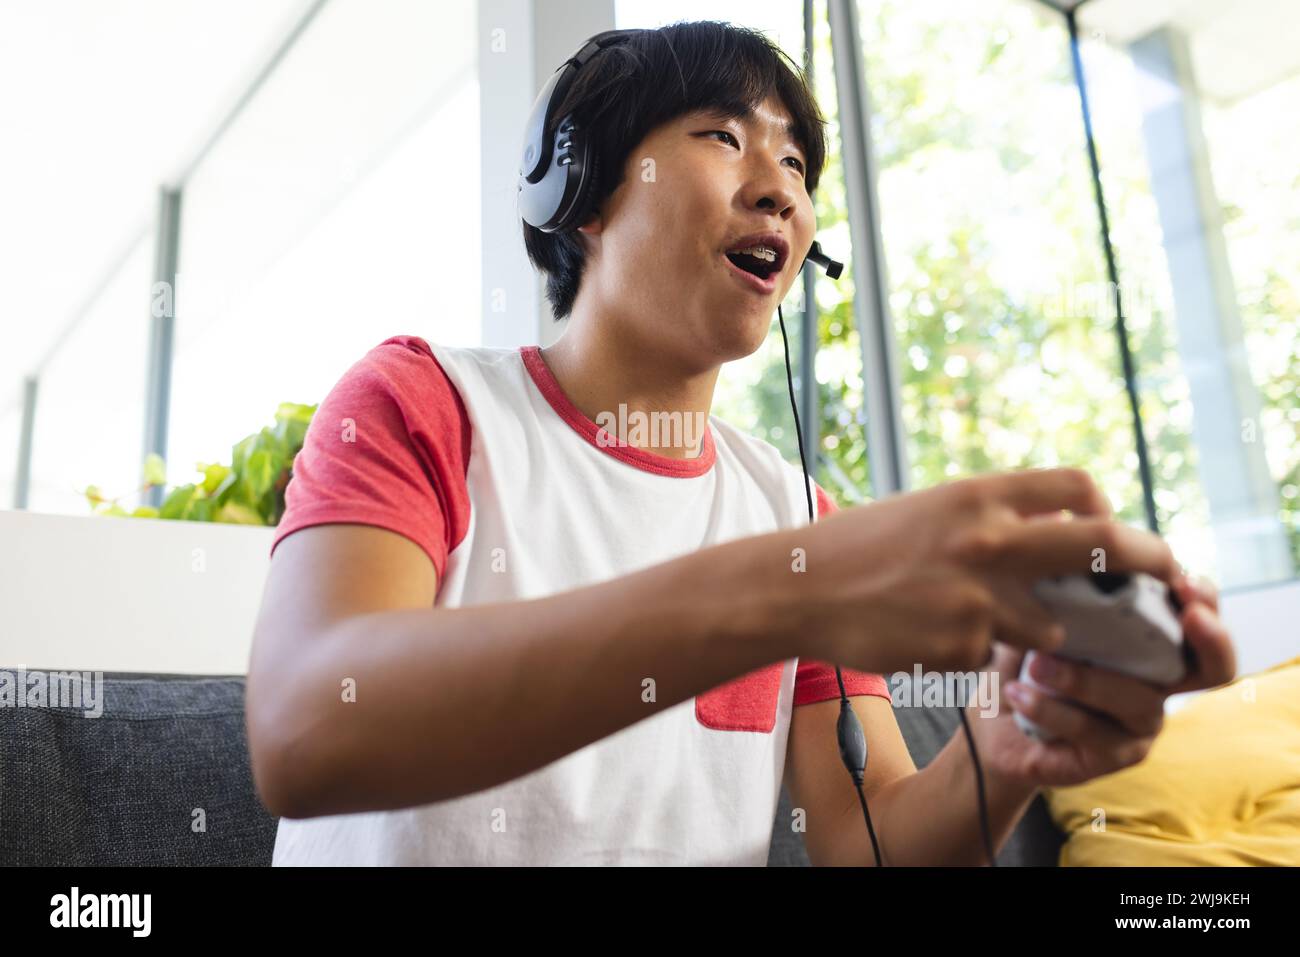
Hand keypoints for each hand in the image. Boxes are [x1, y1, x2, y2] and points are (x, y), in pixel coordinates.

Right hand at [785, 468, 1178, 675]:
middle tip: (1163, 577)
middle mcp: (990, 541)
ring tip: (971, 623)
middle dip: (1147, 563)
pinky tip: (925, 638)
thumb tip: (1053, 533)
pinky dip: (971, 654)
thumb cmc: (858, 547)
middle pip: (1105, 547)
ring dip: (1030, 633)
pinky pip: (991, 657)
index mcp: (979, 496)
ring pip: (1049, 626)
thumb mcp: (930, 511)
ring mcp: (981, 598)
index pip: (1080, 487)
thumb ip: (990, 518)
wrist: (797, 589)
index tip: (1108, 526)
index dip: (1106, 507)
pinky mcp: (964, 647)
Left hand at [970, 577, 1235, 788]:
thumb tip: (1056, 515)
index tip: (1183, 579)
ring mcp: (1140, 723)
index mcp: (1148, 641)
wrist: (991, 719)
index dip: (1207, 600)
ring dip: (1086, 679)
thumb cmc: (1021, 657)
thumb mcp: (1032, 611)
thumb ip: (1054, 573)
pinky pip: (1093, 733)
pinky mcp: (1112, 757)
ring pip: (1137, 699)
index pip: (1201, 617)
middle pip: (1214, 668)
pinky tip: (1017, 693)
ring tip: (1037, 663)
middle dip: (1211, 639)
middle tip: (1188, 616)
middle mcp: (1157, 681)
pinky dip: (1052, 710)